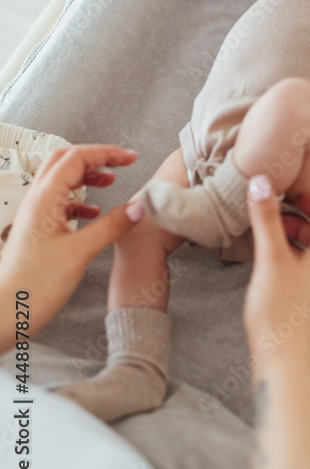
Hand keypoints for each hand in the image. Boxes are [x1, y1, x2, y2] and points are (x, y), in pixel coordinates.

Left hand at [0, 145, 142, 340]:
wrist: (3, 315)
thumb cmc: (31, 287)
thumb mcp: (79, 253)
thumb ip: (111, 226)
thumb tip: (138, 207)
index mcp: (45, 199)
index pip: (77, 158)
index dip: (106, 153)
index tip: (130, 158)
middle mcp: (36, 201)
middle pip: (66, 161)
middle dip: (95, 158)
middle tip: (121, 163)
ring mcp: (34, 215)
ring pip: (61, 181)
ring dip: (87, 176)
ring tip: (110, 182)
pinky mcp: (36, 231)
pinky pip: (59, 203)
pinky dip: (80, 200)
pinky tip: (94, 213)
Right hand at [243, 176, 309, 374]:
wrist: (286, 369)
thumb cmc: (282, 316)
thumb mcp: (270, 260)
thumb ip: (266, 219)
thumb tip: (262, 182)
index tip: (293, 200)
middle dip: (301, 222)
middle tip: (275, 217)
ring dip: (295, 241)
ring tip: (267, 240)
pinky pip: (309, 274)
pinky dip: (292, 262)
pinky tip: (268, 269)